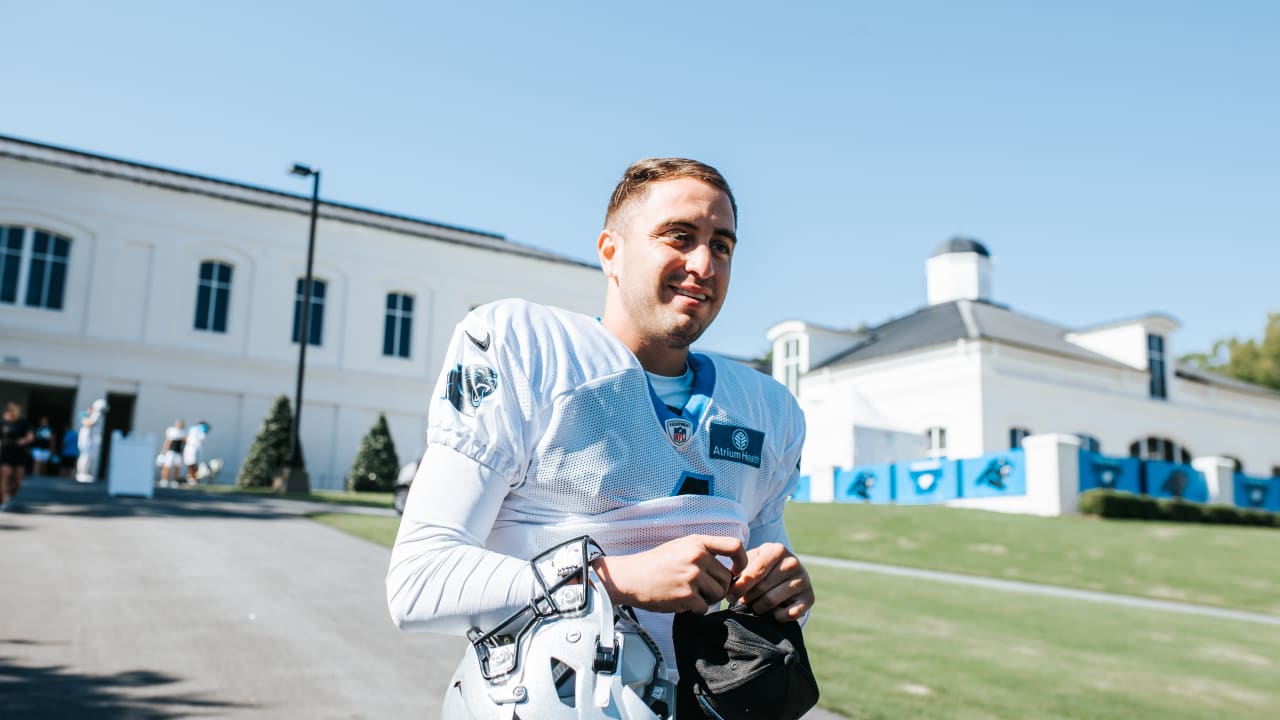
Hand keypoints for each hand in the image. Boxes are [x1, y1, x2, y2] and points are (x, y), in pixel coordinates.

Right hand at [592, 535, 747, 613]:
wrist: (630, 577)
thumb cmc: (655, 563)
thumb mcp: (680, 546)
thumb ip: (703, 551)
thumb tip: (730, 566)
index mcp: (698, 542)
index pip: (735, 546)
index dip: (742, 561)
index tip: (738, 572)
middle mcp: (697, 557)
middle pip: (727, 578)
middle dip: (719, 588)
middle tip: (703, 591)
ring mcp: (692, 576)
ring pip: (718, 594)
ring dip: (708, 600)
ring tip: (690, 596)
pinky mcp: (686, 595)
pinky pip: (704, 608)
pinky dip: (696, 610)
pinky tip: (682, 603)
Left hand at [730, 543, 813, 621]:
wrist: (788, 575)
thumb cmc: (763, 568)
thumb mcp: (752, 561)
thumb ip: (740, 568)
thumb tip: (729, 583)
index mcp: (777, 550)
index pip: (755, 571)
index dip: (740, 586)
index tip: (729, 596)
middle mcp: (793, 562)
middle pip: (762, 588)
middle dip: (747, 598)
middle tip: (742, 601)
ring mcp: (803, 580)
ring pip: (772, 601)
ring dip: (759, 608)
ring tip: (755, 605)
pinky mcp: (810, 597)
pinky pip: (789, 614)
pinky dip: (777, 617)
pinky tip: (772, 612)